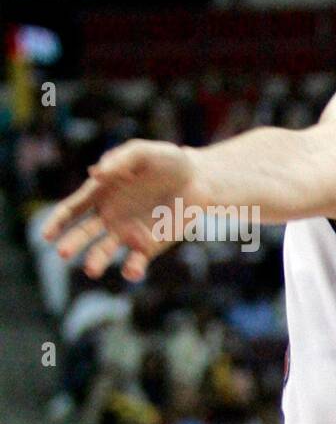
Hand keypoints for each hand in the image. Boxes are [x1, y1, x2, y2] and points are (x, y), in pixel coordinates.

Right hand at [43, 139, 203, 280]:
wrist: (199, 180)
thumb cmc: (166, 161)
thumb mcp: (143, 153)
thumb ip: (120, 161)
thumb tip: (95, 174)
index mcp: (100, 194)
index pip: (71, 210)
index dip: (57, 222)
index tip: (47, 235)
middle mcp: (109, 217)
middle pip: (83, 234)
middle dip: (72, 244)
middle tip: (64, 253)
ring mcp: (128, 233)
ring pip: (104, 251)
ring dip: (97, 261)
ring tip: (91, 269)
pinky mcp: (149, 245)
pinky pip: (136, 261)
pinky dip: (132, 269)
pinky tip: (132, 270)